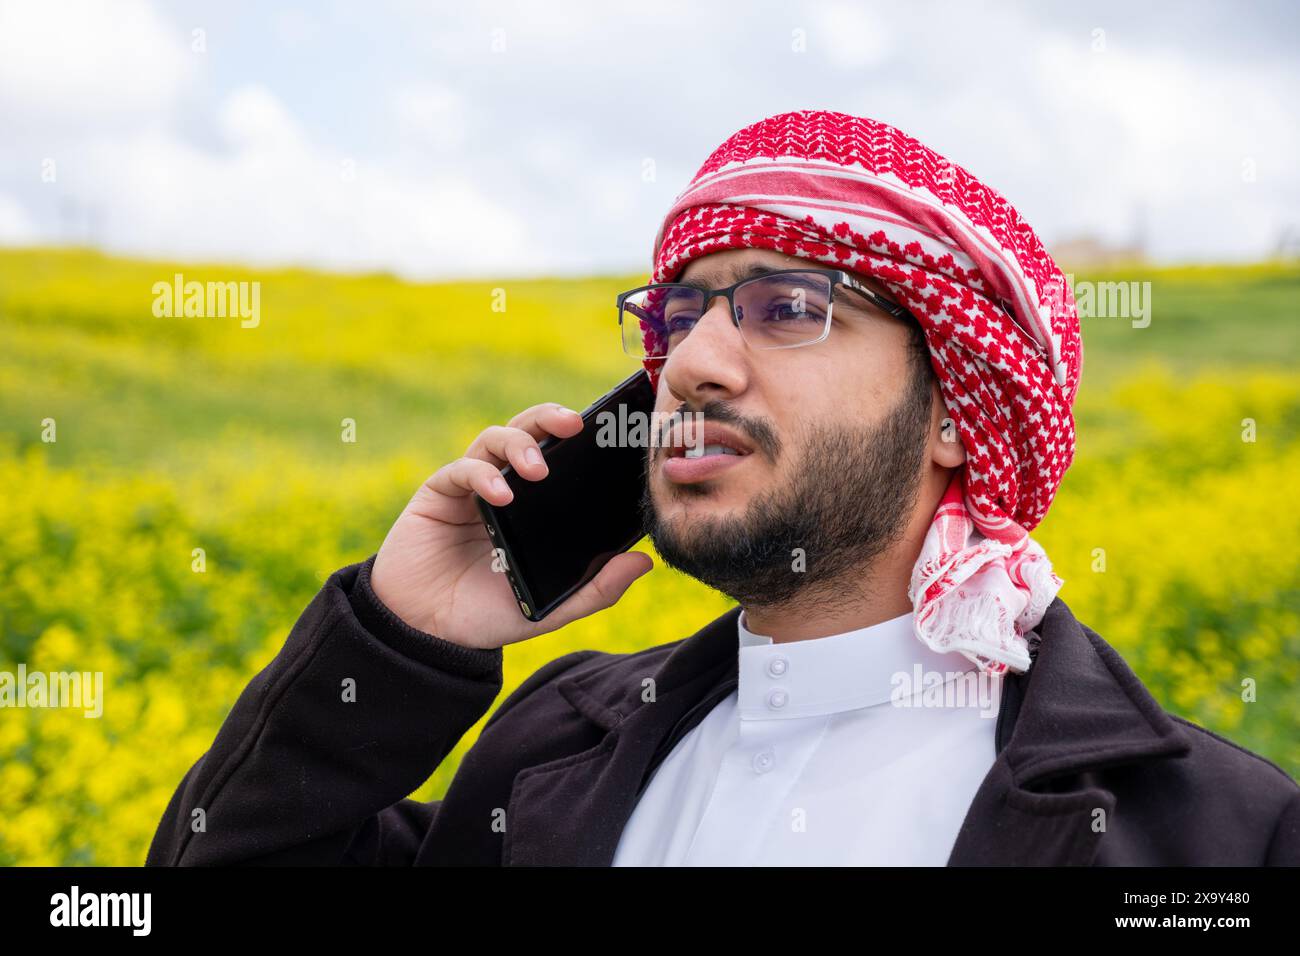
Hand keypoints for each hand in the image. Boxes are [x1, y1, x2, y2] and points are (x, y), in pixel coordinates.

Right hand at [369, 403, 653, 648]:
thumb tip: (644, 563)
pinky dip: (483, 475)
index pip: (564, 458)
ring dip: (521, 444)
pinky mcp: (439, 492)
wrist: (426, 633)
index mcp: (536, 505)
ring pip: (497, 437)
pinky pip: (462, 469)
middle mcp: (507, 486)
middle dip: (553, 418)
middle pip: (532, 432)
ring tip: (537, 469)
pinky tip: (500, 494)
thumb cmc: (485, 615)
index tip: (613, 435)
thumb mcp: (550, 607)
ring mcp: (472, 486)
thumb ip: (596, 589)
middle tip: (577, 424)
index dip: (585, 441)